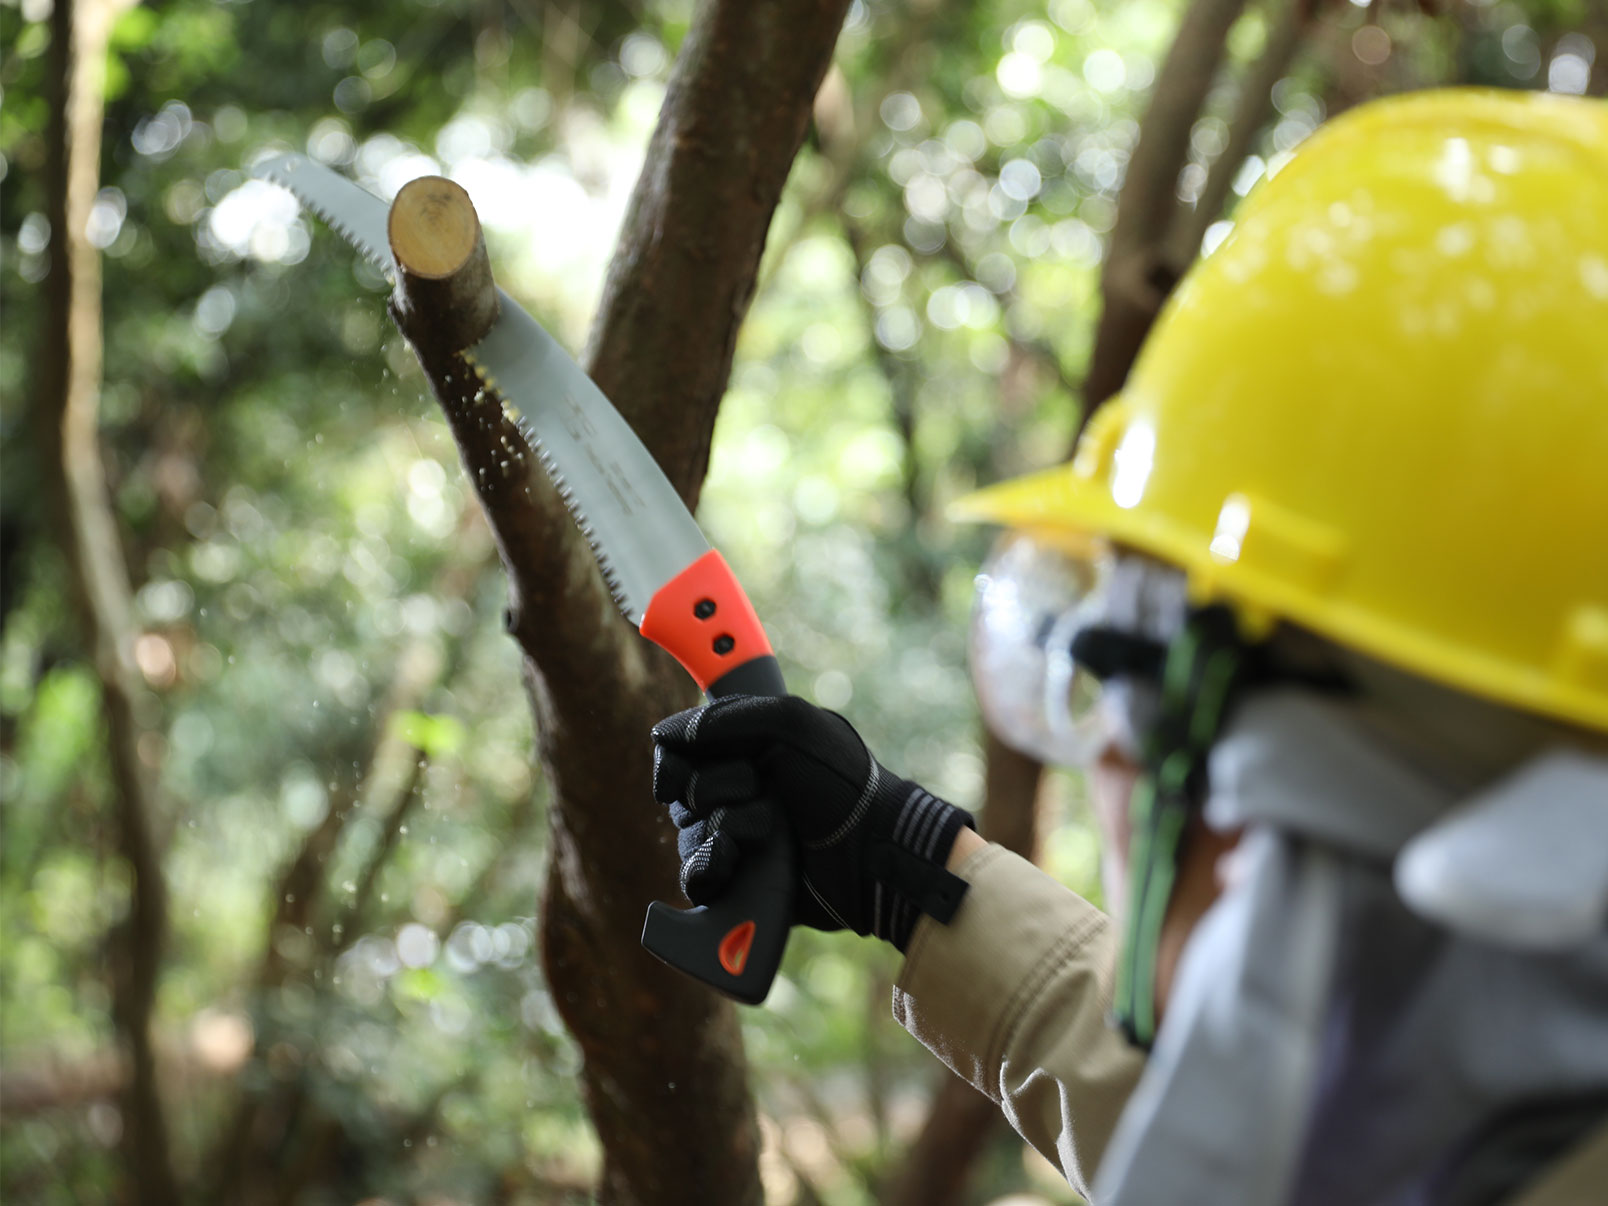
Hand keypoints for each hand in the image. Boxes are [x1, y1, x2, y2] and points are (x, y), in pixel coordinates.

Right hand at [651, 695, 974, 950]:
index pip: (678, 749)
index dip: (675, 756)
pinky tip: (734, 860)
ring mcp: (735, 837)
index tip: (679, 764)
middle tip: (764, 790)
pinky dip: (711, 866)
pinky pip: (695, 877)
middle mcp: (735, 790)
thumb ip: (727, 718)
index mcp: (745, 748)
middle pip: (681, 792)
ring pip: (688, 833)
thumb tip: (663, 735)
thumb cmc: (841, 782)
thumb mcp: (791, 725)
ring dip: (727, 828)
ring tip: (771, 832)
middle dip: (718, 788)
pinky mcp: (738, 879)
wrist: (871, 850)